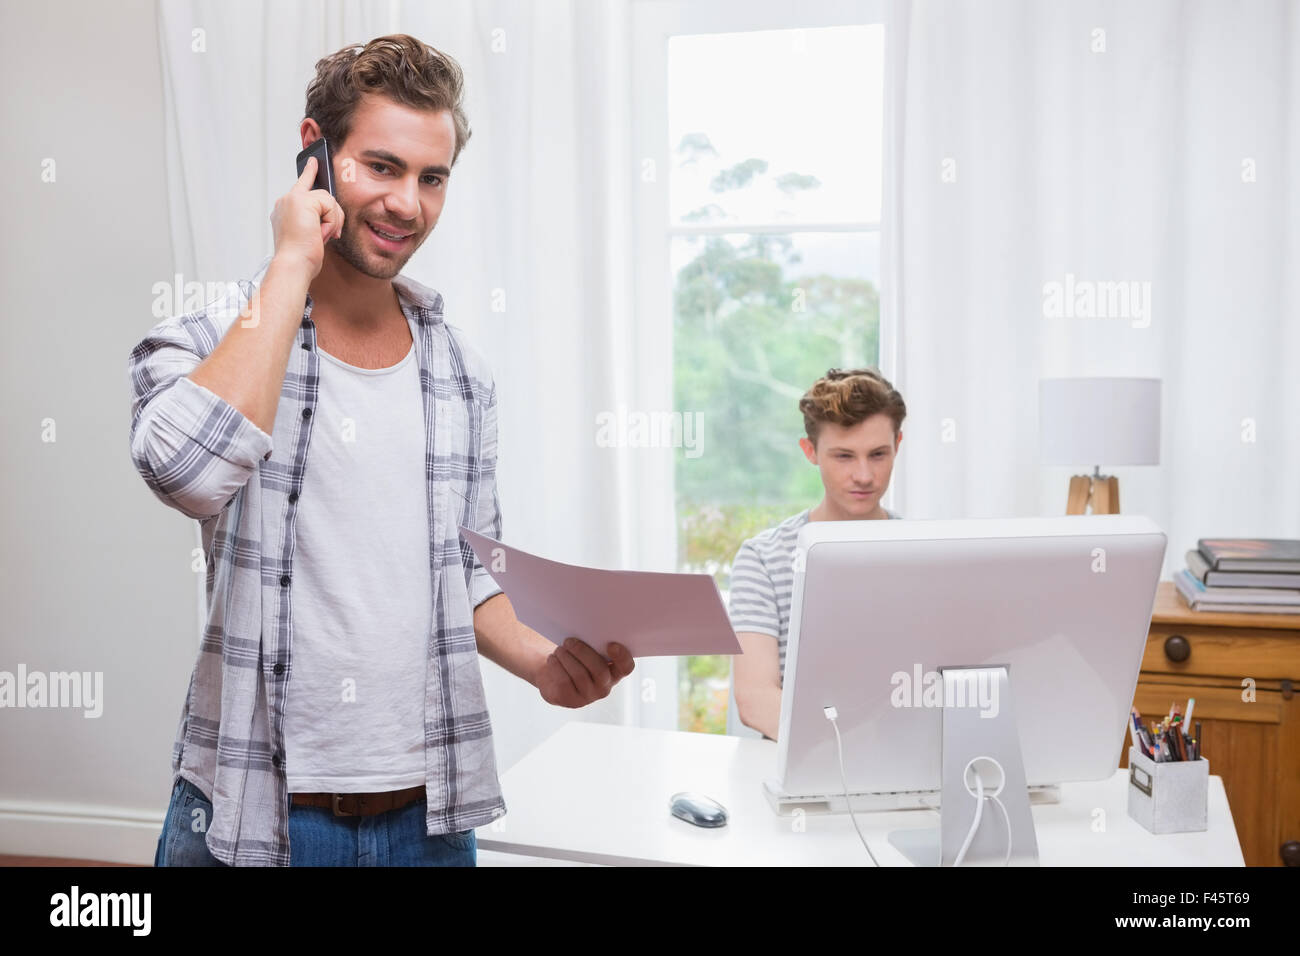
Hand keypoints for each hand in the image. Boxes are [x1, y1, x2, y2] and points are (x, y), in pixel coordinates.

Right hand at [270, 154, 344, 278]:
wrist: (293, 265)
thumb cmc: (300, 257)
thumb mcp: (309, 234)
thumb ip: (315, 218)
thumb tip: (331, 211)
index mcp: (285, 209)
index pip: (300, 186)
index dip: (308, 172)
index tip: (314, 161)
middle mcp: (286, 201)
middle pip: (322, 196)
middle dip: (332, 216)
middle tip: (325, 235)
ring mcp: (292, 199)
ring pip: (328, 200)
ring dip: (331, 221)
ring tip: (319, 236)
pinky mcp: (302, 200)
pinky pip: (330, 204)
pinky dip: (331, 221)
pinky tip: (320, 232)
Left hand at [538, 638, 634, 708]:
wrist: (552, 672)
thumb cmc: (573, 656)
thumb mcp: (586, 649)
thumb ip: (594, 642)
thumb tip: (589, 628)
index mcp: (614, 672)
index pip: (626, 668)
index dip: (622, 657)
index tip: (611, 644)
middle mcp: (604, 687)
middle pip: (600, 671)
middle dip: (583, 652)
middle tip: (569, 641)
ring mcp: (587, 696)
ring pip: (579, 675)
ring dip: (567, 657)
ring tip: (560, 649)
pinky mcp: (569, 700)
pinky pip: (564, 682)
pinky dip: (557, 666)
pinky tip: (553, 659)